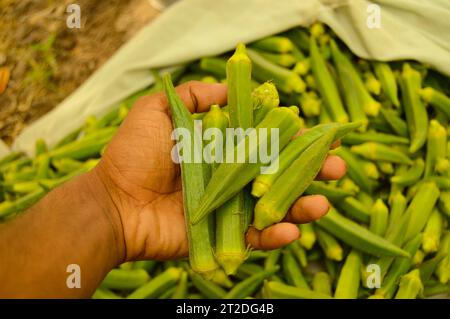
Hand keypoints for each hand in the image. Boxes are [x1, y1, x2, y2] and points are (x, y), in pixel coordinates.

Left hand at [95, 81, 345, 261]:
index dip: (293, 139)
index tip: (319, 134)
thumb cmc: (134, 156)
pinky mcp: (224, 238)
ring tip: (323, 202)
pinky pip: (257, 239)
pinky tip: (293, 228)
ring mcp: (229, 209)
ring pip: (275, 208)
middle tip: (337, 167)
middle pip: (279, 175)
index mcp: (221, 149)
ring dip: (304, 205)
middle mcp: (231, 179)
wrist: (115, 203)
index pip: (266, 142)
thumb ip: (194, 96)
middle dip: (311, 172)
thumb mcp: (158, 112)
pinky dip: (277, 236)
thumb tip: (228, 87)